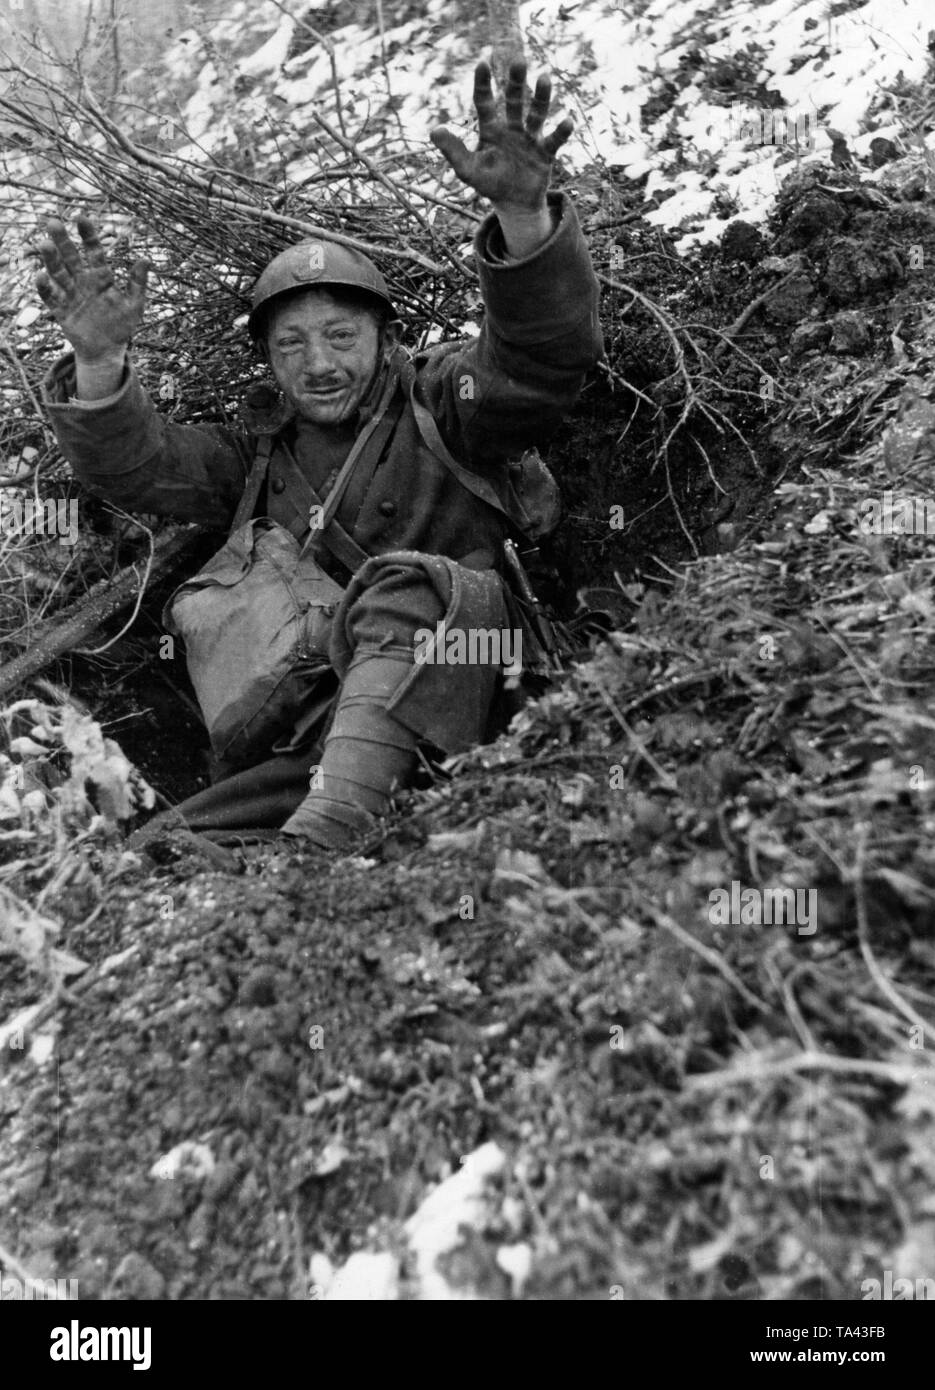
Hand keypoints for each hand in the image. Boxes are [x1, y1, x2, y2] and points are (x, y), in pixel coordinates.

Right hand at [36, 215, 148, 364]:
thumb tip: (145, 259)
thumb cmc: (122, 325)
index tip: (82, 217)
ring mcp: (70, 294)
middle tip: (53, 222)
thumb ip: (138, 283)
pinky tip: (41, 276)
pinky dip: (45, 287)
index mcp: (101, 276)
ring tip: (45, 244)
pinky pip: (51, 297)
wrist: (107, 350)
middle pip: (71, 257)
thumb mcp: (134, 304)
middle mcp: (83, 281)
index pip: (93, 250)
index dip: (88, 234)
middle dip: (63, 241)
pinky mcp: (61, 310)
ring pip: (58, 273)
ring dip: (51, 259)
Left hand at [430, 59, 572, 214]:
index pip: (485, 101)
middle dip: (516, 81)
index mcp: (491, 129)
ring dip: (541, 97)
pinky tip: (567, 121)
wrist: (514, 204)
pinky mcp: (545, 153)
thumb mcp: (468, 170)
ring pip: (536, 113)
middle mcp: (512, 128)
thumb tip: (434, 130)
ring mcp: (530, 138)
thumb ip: (453, 150)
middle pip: (513, 100)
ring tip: (544, 78)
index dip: (483, 83)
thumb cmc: (489, 184)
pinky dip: (561, 131)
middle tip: (519, 60)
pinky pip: (554, 140)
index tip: (483, 63)